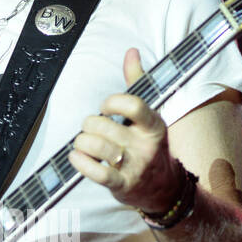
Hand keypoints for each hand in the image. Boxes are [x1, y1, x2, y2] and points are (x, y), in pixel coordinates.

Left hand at [69, 48, 183, 213]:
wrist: (164, 190)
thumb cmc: (149, 147)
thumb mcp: (149, 116)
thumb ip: (137, 83)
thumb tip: (131, 52)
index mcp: (154, 125)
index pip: (133, 106)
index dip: (112, 102)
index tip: (105, 107)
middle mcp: (145, 146)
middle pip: (106, 127)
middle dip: (89, 125)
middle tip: (90, 129)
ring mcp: (134, 167)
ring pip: (98, 147)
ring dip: (82, 142)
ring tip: (82, 143)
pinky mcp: (122, 185)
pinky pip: (97, 173)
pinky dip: (80, 162)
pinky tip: (77, 157)